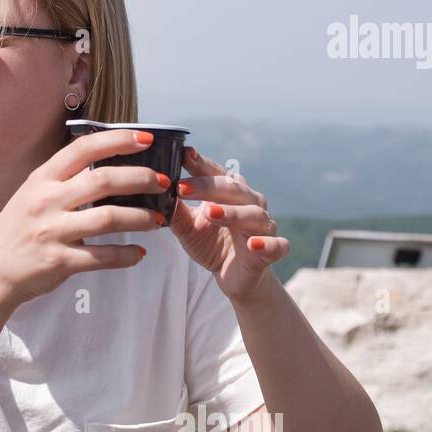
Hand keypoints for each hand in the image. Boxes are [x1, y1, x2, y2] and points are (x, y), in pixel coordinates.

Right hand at [0, 128, 162, 306]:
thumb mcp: (31, 195)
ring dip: (140, 218)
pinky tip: (140, 254)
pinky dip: (127, 256)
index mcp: (42, 179)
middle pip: (103, 180)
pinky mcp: (59, 261)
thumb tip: (106, 165)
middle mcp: (47, 201)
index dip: (118, 140)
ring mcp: (53, 231)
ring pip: (109, 218)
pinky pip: (103, 257)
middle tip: (162, 183)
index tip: (146, 139)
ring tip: (157, 219)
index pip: (84, 149)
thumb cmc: (15, 231)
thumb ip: (63, 181)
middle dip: (141, 179)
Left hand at [169, 146, 288, 304]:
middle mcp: (251, 204)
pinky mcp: (272, 251)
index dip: (200, 165)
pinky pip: (275, 245)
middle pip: (233, 190)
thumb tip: (156, 190)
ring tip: (210, 212)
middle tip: (182, 187)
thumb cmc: (211, 244)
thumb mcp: (187, 228)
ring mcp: (264, 227)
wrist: (234, 277)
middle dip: (207, 187)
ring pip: (253, 214)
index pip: (215, 173)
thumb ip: (175, 210)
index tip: (183, 154)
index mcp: (231, 193)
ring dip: (232, 213)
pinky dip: (266, 244)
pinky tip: (253, 244)